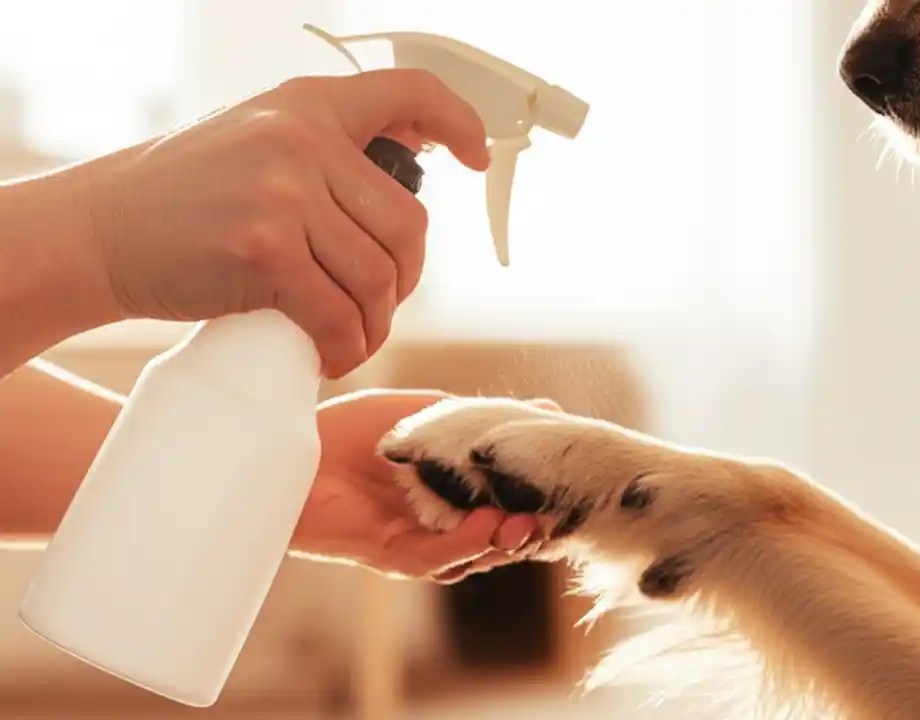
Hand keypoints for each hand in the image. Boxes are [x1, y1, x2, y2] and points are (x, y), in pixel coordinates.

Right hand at [75, 70, 489, 376]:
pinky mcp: (264, 251)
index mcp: (309, 105)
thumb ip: (328, 147)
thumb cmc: (186, 196)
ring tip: (352, 334)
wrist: (101, 229)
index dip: (458, 120)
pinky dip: (347, 346)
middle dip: (404, 278)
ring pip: (379, 277)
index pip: (407, 92)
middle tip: (377, 302)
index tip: (476, 155)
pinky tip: (333, 352)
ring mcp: (283, 193)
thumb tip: (415, 154)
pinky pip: (339, 313)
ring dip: (376, 322)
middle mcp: (302, 140)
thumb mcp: (259, 139)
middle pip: (408, 224)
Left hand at [292, 389, 543, 581]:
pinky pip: (437, 558)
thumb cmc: (352, 430)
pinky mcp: (392, 555)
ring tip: (526, 523)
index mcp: (455, 496)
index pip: (512, 505)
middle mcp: (442, 526)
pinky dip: (466, 543)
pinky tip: (486, 524)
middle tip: (555, 513)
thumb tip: (548, 407)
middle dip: (531, 530)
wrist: (290, 447)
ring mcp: (420, 544)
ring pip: (476, 555)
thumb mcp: (431, 415)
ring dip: (504, 542)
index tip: (569, 483)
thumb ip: (484, 416)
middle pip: (502, 539)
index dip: (541, 500)